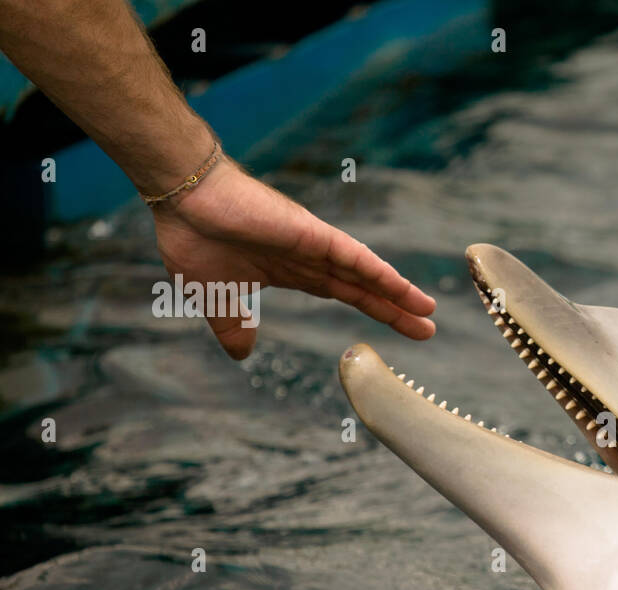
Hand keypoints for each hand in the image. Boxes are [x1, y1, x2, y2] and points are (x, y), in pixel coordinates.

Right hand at [151, 160, 436, 358]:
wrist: (180, 197)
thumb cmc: (192, 236)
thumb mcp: (216, 298)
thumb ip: (233, 326)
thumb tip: (242, 355)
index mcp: (292, 272)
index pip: (343, 295)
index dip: (373, 311)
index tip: (398, 329)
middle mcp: (310, 259)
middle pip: (363, 289)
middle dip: (396, 309)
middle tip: (428, 330)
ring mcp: (314, 245)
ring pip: (365, 273)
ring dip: (397, 292)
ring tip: (428, 310)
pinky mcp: (312, 233)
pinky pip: (352, 256)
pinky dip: (378, 272)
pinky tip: (401, 287)